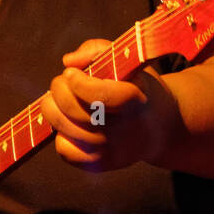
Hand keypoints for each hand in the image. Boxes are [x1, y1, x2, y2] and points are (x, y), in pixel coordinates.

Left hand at [43, 38, 182, 171]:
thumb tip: (68, 61)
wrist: (161, 127)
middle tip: (61, 82)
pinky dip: (60, 134)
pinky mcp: (101, 164)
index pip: (99, 96)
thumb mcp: (128, 62)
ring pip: (65, 129)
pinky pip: (65, 150)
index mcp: (136, 100)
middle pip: (75, 111)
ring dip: (52, 108)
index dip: (77, 83)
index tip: (70, 73)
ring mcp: (111, 150)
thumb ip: (98, 50)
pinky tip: (69, 123)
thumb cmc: (138, 86)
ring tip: (59, 99)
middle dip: (58, 90)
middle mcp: (124, 129)